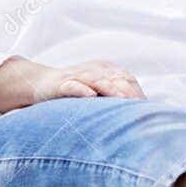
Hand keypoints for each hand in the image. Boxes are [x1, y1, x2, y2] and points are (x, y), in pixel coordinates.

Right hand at [0, 56, 144, 112]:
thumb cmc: (72, 91)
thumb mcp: (95, 92)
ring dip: (111, 89)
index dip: (137, 92)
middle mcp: (93, 70)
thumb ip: (113, 99)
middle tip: (141, 107)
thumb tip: (138, 116)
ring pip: (97, 80)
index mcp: (104, 70)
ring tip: (123, 100)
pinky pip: (72, 85)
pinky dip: (82, 89)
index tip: (148, 108)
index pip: (126, 78)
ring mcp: (76, 76)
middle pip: (116, 78)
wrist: (37, 82)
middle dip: (129, 92)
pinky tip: (90, 95)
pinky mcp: (60, 84)